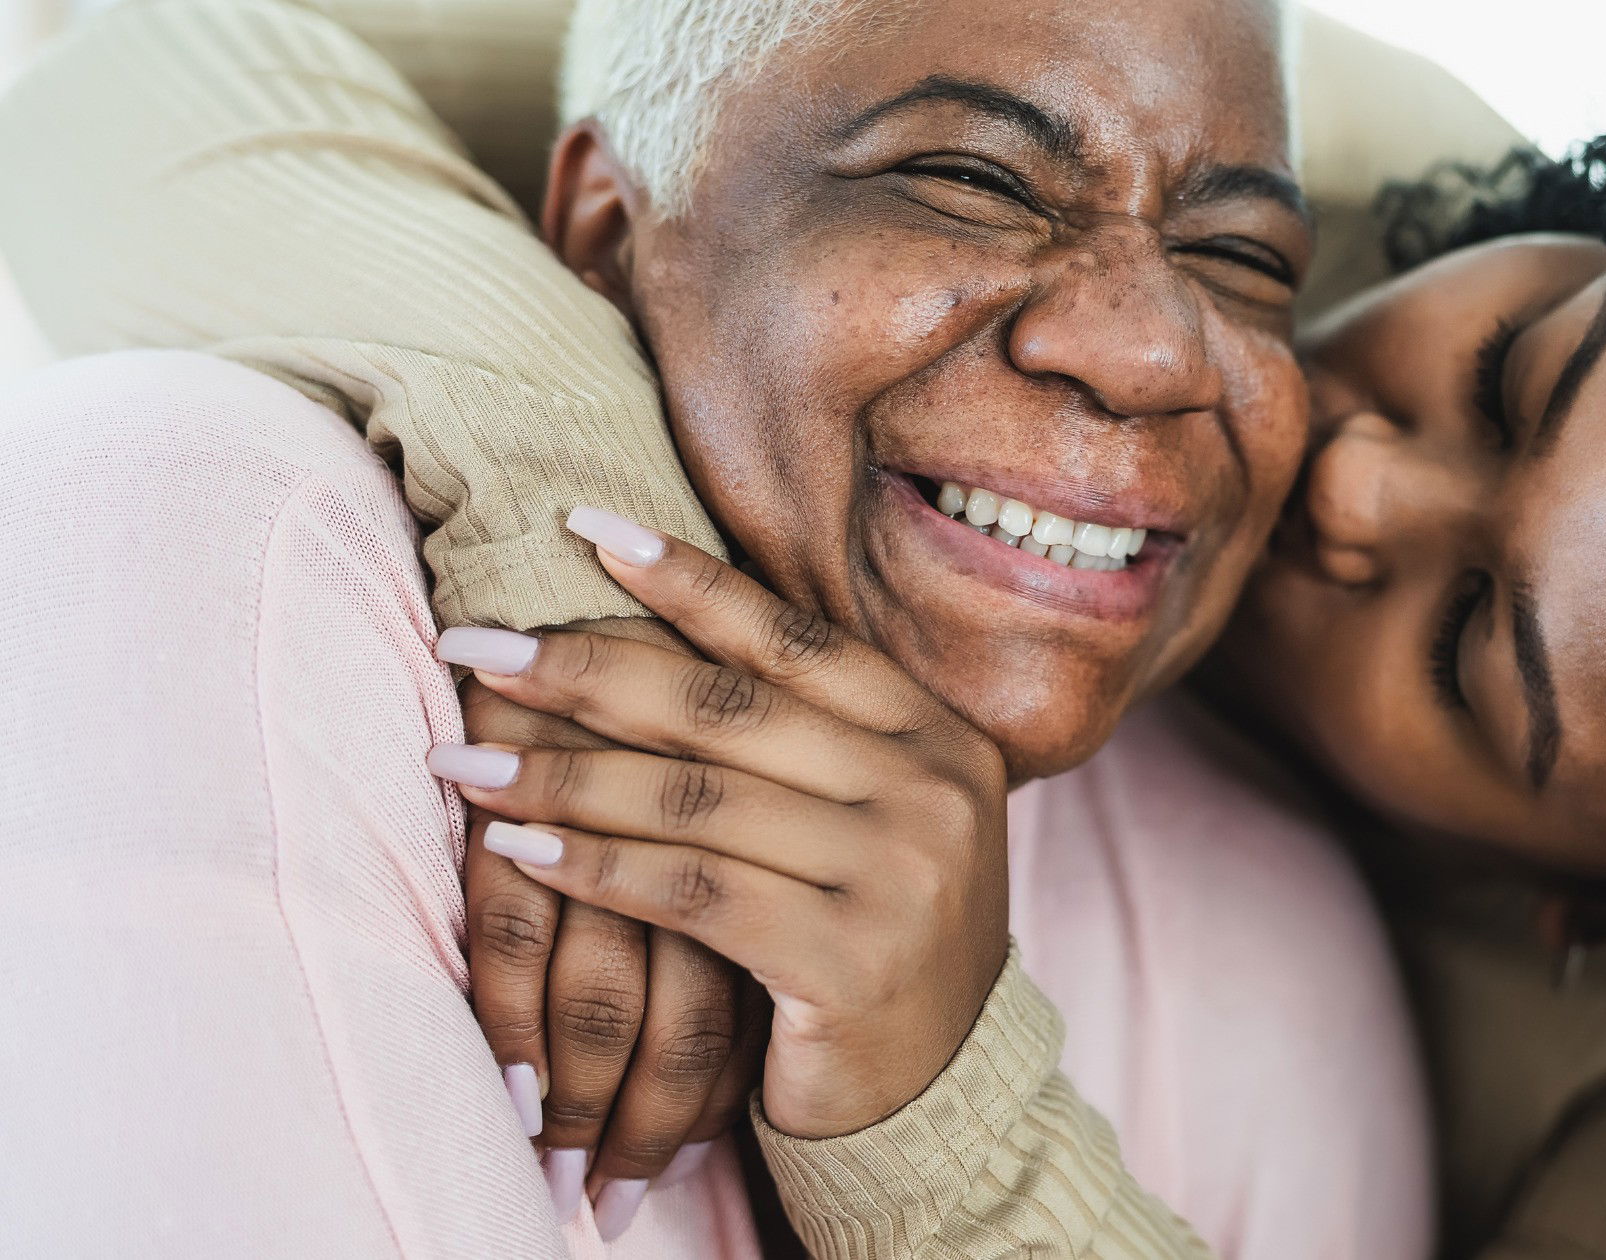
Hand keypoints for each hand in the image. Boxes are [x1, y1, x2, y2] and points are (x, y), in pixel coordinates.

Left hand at [430, 511, 1011, 1138]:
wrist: (938, 1094)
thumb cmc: (868, 937)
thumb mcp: (866, 819)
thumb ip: (799, 737)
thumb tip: (647, 622)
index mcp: (939, 737)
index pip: (794, 639)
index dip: (686, 582)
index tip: (582, 528)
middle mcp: (932, 792)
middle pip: (730, 708)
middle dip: (586, 669)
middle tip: (476, 644)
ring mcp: (900, 877)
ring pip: (697, 800)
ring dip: (562, 774)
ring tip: (462, 758)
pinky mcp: (848, 964)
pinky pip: (691, 895)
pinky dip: (594, 866)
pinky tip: (518, 847)